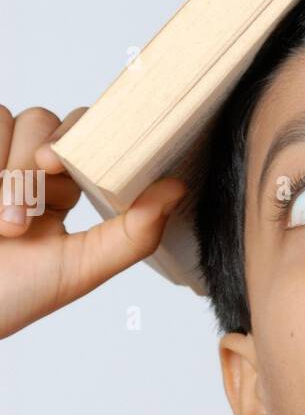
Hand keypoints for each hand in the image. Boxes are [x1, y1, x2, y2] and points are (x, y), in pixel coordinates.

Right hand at [0, 105, 186, 338]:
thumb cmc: (14, 295)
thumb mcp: (82, 268)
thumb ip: (133, 233)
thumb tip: (177, 189)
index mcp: (63, 190)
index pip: (85, 139)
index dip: (80, 140)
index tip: (56, 166)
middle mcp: (28, 168)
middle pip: (44, 121)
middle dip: (32, 166)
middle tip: (21, 213)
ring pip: (12, 120)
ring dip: (7, 175)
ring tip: (3, 227)